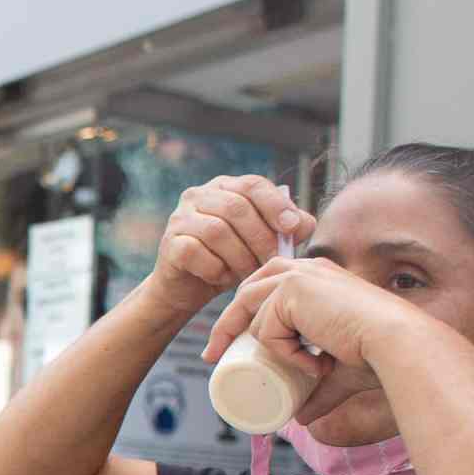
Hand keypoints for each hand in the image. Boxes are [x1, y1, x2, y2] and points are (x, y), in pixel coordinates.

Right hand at [147, 175, 314, 317]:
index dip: (275, 204)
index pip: (252, 185)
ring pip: (217, 231)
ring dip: (240, 257)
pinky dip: (215, 269)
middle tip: (272, 261)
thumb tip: (304, 224)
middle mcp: (199, 195)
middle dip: (260, 237)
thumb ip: (285, 230)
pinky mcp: (170, 244)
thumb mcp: (261, 243)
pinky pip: (196, 252)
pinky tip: (223, 279)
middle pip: (237, 208)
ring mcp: (180, 218)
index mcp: (225, 187)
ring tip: (249, 274)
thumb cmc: (229, 261)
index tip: (291, 227)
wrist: (188, 290)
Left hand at [201, 257, 433, 420]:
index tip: (225, 346)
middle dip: (226, 323)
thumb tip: (301, 418)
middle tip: (211, 356)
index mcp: (318, 278)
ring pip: (254, 312)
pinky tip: (315, 363)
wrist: (396, 344)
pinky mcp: (295, 289)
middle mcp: (308, 268)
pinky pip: (269, 330)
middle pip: (248, 290)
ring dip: (256, 344)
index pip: (268, 286)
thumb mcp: (339, 375)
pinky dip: (284, 354)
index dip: (245, 313)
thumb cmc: (377, 356)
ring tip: (263, 367)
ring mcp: (300, 276)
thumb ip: (320, 393)